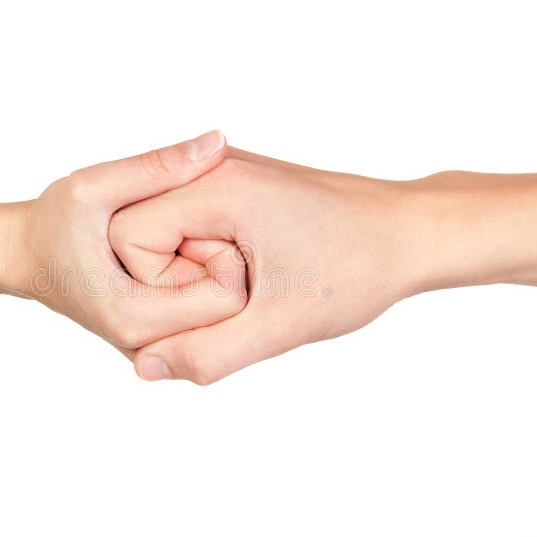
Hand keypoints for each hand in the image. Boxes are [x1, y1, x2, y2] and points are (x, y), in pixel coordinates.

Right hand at [0, 131, 246, 354]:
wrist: (25, 259)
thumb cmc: (49, 223)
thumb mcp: (94, 186)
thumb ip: (157, 166)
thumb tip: (217, 141)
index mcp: (133, 316)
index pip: (227, 298)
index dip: (230, 255)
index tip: (208, 223)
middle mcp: (146, 345)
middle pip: (230, 313)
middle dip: (229, 267)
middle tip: (207, 229)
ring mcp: (151, 349)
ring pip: (221, 321)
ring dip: (220, 278)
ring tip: (199, 243)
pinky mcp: (154, 342)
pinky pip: (203, 322)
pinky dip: (207, 289)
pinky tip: (192, 257)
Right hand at [108, 148, 416, 382]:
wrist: (409, 232)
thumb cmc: (357, 267)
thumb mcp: (283, 324)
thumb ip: (209, 351)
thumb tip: (143, 367)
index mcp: (215, 187)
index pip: (126, 237)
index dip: (162, 287)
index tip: (225, 298)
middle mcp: (211, 170)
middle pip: (139, 236)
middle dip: (178, 282)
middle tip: (242, 294)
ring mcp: (223, 175)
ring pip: (164, 236)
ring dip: (195, 274)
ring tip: (253, 283)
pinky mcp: (236, 190)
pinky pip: (191, 230)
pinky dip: (208, 262)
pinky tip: (251, 273)